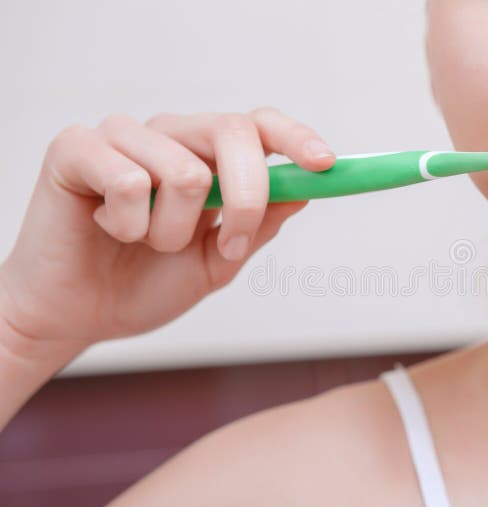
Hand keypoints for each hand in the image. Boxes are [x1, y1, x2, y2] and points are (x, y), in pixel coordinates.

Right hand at [0, 107, 335, 358]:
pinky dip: (127, 225)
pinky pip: (128, 180)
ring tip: (143, 243)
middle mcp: (170, 136)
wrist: (78, 316)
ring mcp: (123, 136)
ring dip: (171, 232)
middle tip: (227, 246)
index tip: (326, 165)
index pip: (258, 126)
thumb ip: (259, 224)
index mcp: (206, 157)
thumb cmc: (144, 284)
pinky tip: (107, 229)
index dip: (296, 137)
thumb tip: (305, 189)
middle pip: (234, 131)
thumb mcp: (219, 261)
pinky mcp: (77, 147)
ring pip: (183, 171)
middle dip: (246, 199)